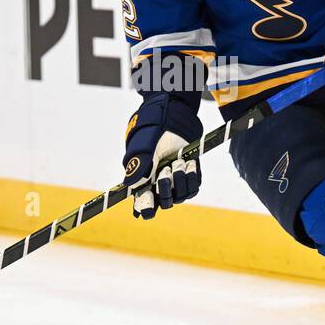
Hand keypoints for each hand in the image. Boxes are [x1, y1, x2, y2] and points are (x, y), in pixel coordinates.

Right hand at [122, 94, 202, 219]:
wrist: (174, 116)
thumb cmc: (153, 130)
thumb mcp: (144, 146)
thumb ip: (138, 165)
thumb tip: (130, 186)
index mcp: (143, 180)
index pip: (143, 204)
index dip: (145, 208)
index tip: (147, 208)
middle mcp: (159, 183)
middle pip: (164, 202)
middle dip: (165, 190)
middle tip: (165, 172)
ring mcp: (176, 180)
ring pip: (180, 196)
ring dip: (180, 181)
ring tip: (178, 163)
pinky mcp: (190, 175)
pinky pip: (194, 187)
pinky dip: (192, 177)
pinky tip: (190, 163)